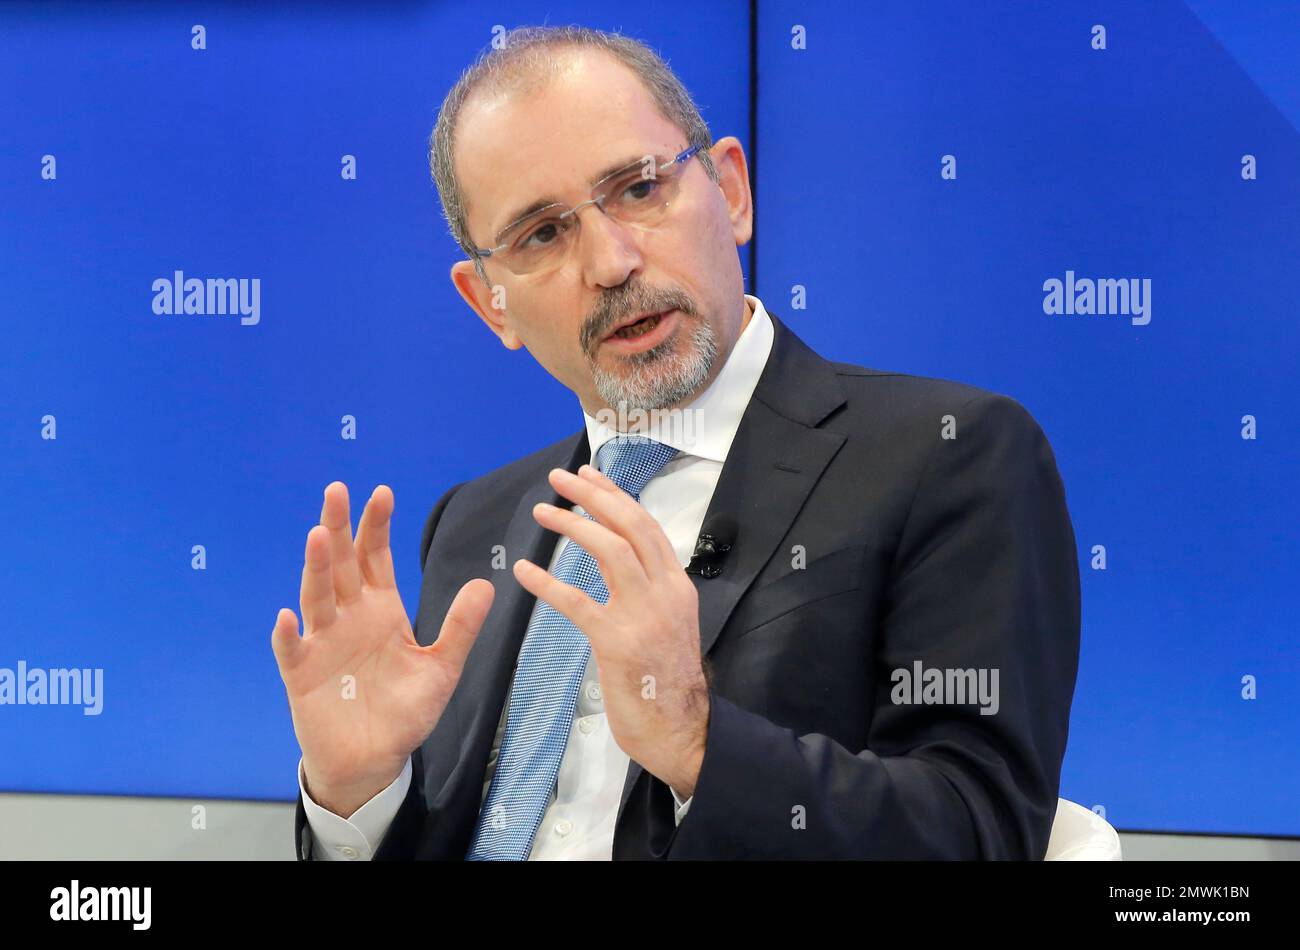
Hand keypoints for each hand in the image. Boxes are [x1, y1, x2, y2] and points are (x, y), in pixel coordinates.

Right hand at [271, 482, 493, 817]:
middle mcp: (349, 618)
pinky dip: (287, 635)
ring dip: (317, 567)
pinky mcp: (302, 675)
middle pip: (342, 565)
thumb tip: (485, 583)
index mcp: (382, 610)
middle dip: (340, 528)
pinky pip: (291, 650)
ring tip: (319, 536)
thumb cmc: (405, 712)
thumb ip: (460, 628)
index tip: (382, 492)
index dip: (378, 526)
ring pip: (316, 597)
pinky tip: (286, 617)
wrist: (374, 760)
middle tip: (336, 491)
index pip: (377, 559)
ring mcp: (322, 643)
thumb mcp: (442, 669)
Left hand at [514, 465, 708, 796]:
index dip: (615, 496)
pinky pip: (578, 602)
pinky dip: (549, 583)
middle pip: (630, 527)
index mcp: (677, 585)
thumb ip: (642, 586)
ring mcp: (644, 616)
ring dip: (574, 526)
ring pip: (611, 551)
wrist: (681, 729)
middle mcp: (665, 592)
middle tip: (560, 479)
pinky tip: (526, 571)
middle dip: (593, 497)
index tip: (588, 475)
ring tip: (543, 512)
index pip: (646, 526)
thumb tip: (609, 551)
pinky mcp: (618, 642)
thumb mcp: (666, 622)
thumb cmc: (666, 679)